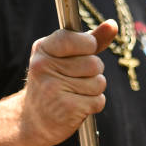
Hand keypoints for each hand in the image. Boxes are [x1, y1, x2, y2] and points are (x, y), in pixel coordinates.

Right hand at [19, 20, 116, 145]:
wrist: (33, 121)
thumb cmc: (54, 82)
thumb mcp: (65, 57)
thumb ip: (90, 40)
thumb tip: (112, 25)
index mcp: (43, 49)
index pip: (74, 38)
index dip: (88, 45)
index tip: (86, 51)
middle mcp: (44, 68)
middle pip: (94, 63)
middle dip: (93, 73)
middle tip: (74, 79)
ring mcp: (53, 89)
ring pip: (99, 83)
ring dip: (94, 90)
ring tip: (74, 94)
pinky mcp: (66, 109)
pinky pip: (98, 101)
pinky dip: (93, 105)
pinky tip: (76, 107)